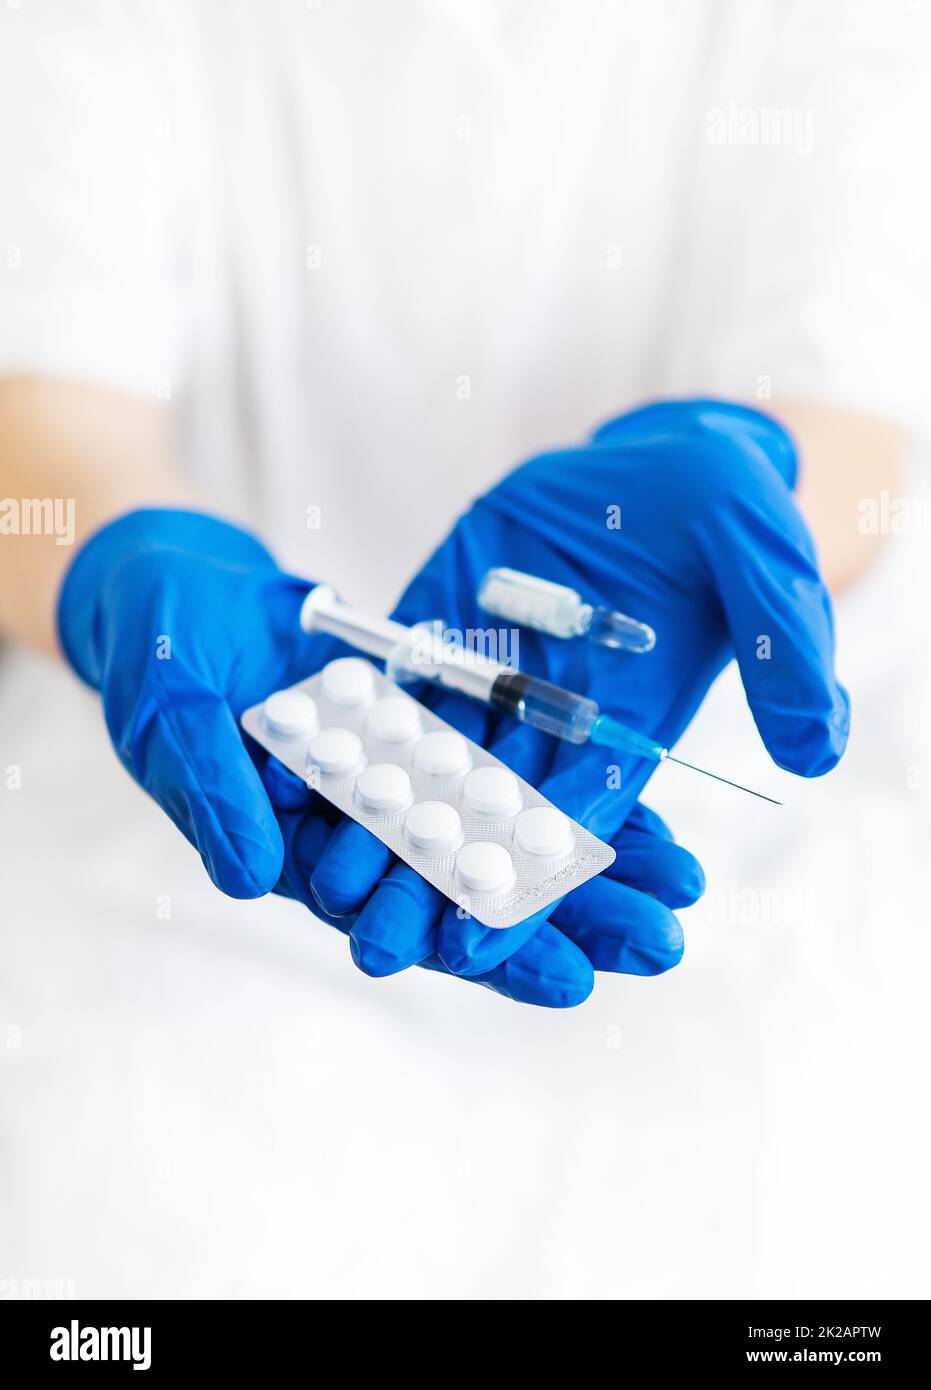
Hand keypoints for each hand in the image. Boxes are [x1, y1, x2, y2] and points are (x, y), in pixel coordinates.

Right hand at [57, 506, 699, 1007]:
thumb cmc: (153, 655)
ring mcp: (400, 776)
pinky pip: (504, 755)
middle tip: (666, 942)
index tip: (573, 983)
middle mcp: (364, 830)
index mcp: (303, 854)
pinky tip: (636, 792)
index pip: (403, 920)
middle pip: (477, 885)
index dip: (484, 952)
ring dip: (588, 854)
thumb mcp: (174, 715)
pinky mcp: (424, 724)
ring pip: (503, 825)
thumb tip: (253, 879)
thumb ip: (216, 791)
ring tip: (682, 880)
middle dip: (570, 917)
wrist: (179, 583)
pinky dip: (561, 774)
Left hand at [304, 399, 848, 985]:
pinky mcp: (438, 627)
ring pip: (421, 764)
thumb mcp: (766, 566)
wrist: (661, 462)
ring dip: (375, 825)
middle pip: (483, 815)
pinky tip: (289, 764)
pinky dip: (343, 722)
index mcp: (625, 730)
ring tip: (320, 884)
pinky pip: (383, 681)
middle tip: (373, 953)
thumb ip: (784, 649)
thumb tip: (817, 750)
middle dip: (432, 886)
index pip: (572, 822)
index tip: (471, 947)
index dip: (525, 885)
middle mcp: (548, 721)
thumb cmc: (728, 511)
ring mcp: (485, 676)